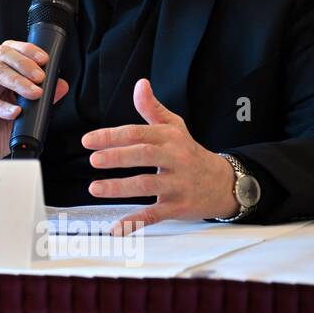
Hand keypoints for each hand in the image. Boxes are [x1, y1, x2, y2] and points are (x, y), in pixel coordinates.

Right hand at [0, 40, 68, 159]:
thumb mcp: (21, 117)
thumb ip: (40, 102)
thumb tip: (60, 86)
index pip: (8, 51)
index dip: (26, 51)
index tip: (44, 60)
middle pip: (0, 55)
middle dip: (24, 63)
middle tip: (40, 77)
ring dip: (17, 80)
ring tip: (33, 92)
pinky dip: (1, 106)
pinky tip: (14, 113)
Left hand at [82, 77, 237, 235]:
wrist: (224, 183)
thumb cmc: (190, 152)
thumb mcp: (175, 127)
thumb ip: (152, 108)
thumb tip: (140, 84)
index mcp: (169, 138)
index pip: (138, 133)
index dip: (112, 136)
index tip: (88, 140)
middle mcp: (175, 159)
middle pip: (143, 156)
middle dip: (117, 157)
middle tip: (94, 159)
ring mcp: (177, 184)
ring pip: (146, 185)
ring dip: (120, 188)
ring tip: (95, 188)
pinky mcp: (178, 207)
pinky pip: (154, 215)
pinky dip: (135, 223)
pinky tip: (117, 228)